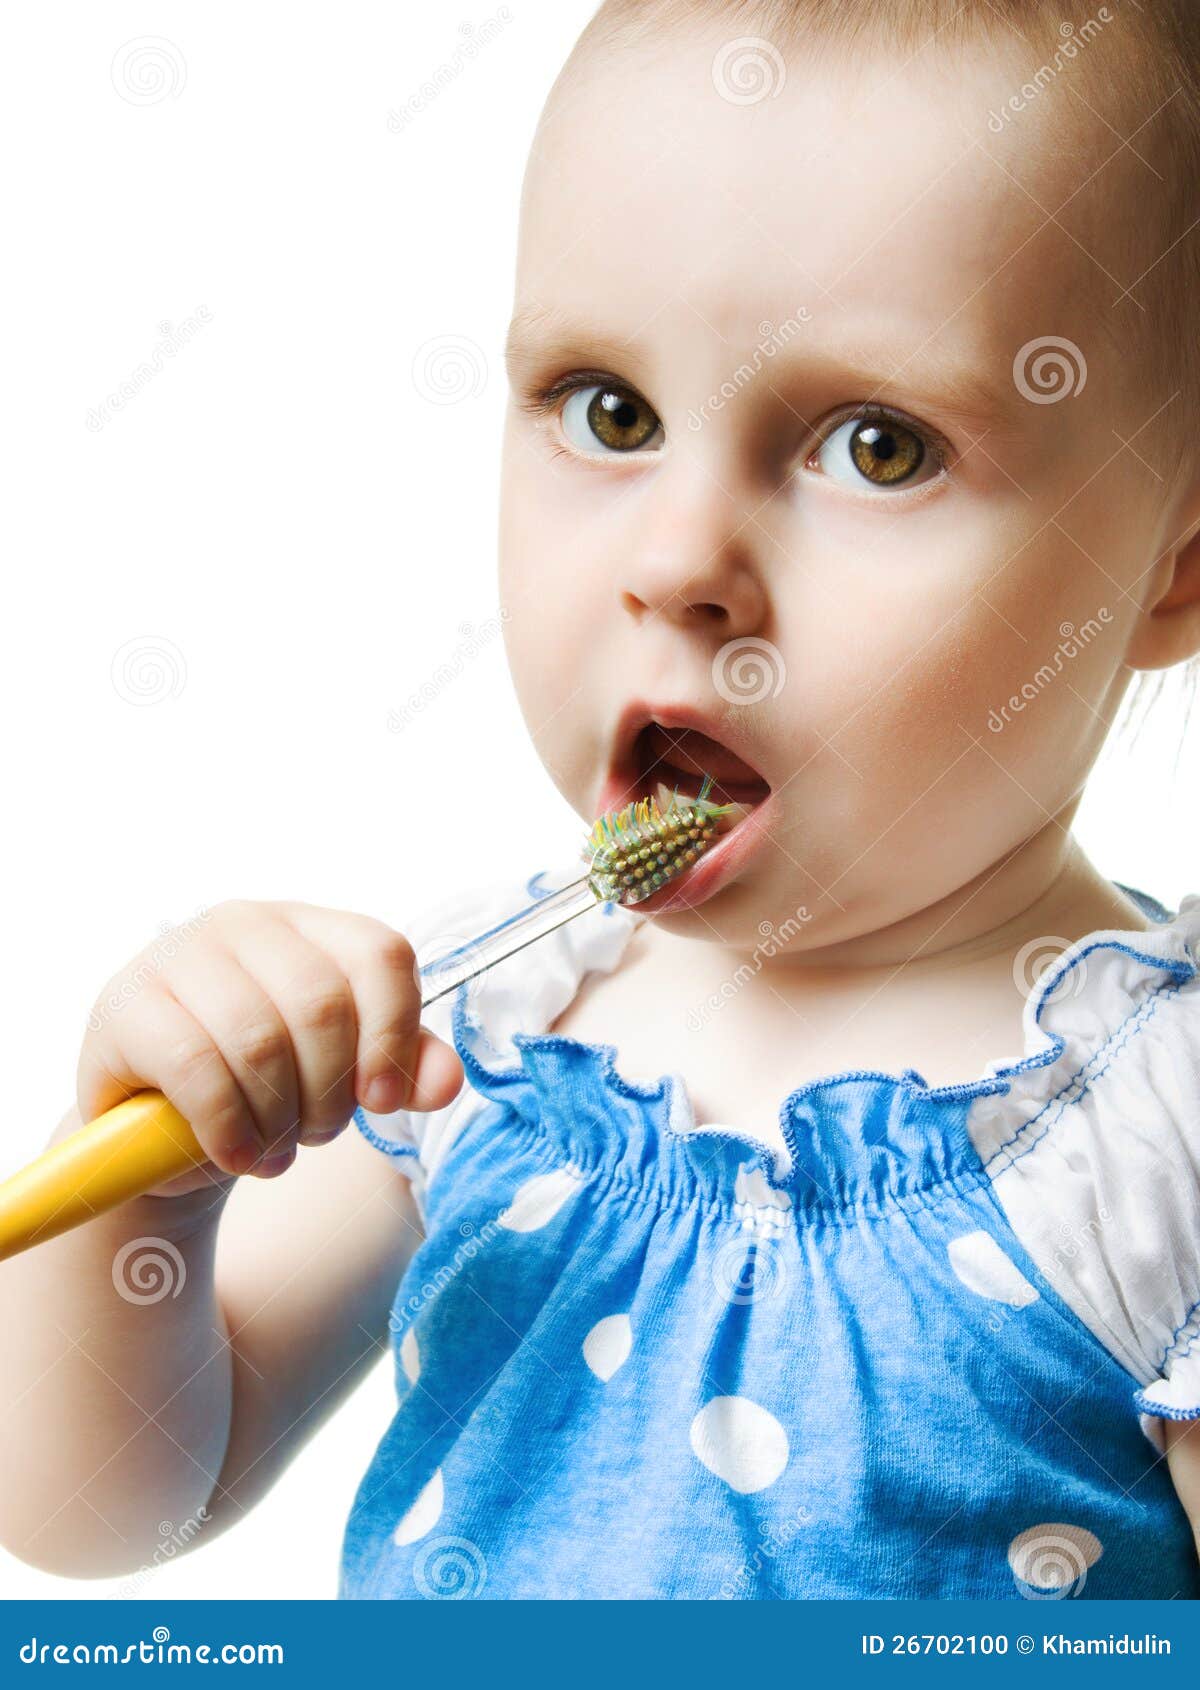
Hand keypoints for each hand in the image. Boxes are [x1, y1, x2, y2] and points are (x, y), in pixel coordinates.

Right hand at [77, 900, 462, 1195]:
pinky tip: (235, 1154)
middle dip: (329, 1094)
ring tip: (273, 1148)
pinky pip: (197, 1067)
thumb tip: (446, 1082)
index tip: (381, 1101)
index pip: (381, 953)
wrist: (153, 1127)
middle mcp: (244, 924)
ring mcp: (178, 956)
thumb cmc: (259, 1087)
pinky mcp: (126, 1006)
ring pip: (260, 1038)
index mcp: (309, 927)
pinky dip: (228, 1127)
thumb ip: (401, 1070)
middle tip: (313, 1133)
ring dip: (277, 1118)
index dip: (394, 1033)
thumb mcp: (338, 1076)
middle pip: (322, 1004)